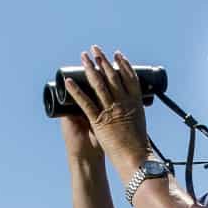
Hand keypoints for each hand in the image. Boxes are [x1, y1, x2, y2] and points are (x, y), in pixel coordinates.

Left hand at [62, 46, 148, 169]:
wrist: (133, 158)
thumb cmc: (138, 144)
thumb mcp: (138, 123)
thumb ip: (133, 111)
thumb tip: (132, 105)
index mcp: (135, 103)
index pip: (129, 78)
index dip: (123, 65)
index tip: (118, 54)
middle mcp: (123, 103)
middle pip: (112, 76)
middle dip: (103, 61)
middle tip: (96, 49)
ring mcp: (110, 111)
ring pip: (98, 85)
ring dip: (90, 69)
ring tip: (83, 56)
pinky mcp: (98, 120)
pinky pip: (84, 103)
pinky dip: (75, 91)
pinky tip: (68, 81)